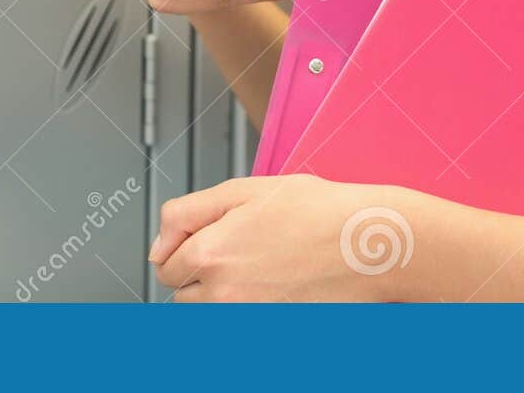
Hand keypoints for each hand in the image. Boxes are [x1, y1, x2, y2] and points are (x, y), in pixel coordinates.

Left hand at [150, 175, 411, 301]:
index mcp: (210, 254)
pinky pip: (238, 326)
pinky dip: (248, 311)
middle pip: (184, 295)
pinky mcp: (268, 333)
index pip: (166, 266)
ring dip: (222, 296)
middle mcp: (223, 295)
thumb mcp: (243, 190)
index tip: (213, 236)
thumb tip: (156, 248)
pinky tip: (275, 288)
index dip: (185, 247)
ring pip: (210, 314)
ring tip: (261, 269)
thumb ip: (185, 214)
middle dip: (201, 274)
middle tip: (241, 249)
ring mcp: (247, 320)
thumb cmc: (316, 212)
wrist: (367, 244)